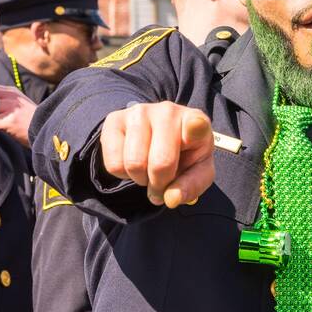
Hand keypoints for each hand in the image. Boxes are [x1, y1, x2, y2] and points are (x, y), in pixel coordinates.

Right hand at [99, 101, 214, 207]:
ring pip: (134, 164)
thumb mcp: (197, 171)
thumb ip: (192, 186)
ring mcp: (139, 112)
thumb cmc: (184, 155)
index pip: (196, 123)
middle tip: (162, 181)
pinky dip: (123, 174)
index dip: (194, 127)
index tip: (195, 125)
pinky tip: (133, 162)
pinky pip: (113, 164)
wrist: (157, 137)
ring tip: (148, 170)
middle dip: (160, 184)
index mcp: (196, 121)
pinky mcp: (114, 120)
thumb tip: (171, 199)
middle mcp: (168, 111)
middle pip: (161, 163)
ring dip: (140, 179)